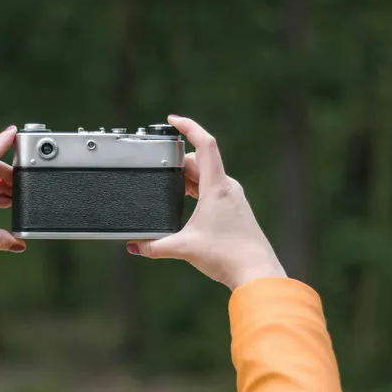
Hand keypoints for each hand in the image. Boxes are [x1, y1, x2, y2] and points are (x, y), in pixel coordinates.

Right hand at [127, 116, 285, 289]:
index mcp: (217, 186)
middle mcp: (227, 187)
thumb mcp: (184, 248)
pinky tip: (186, 199)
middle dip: (177, 160)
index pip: (205, 144)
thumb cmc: (227, 256)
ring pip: (206, 175)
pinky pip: (212, 187)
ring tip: (168, 182)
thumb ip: (155, 246)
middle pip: (200, 160)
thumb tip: (134, 246)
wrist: (256, 272)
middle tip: (157, 165)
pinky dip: (196, 187)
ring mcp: (232, 197)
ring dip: (187, 175)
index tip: (172, 120)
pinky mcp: (234, 208)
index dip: (189, 127)